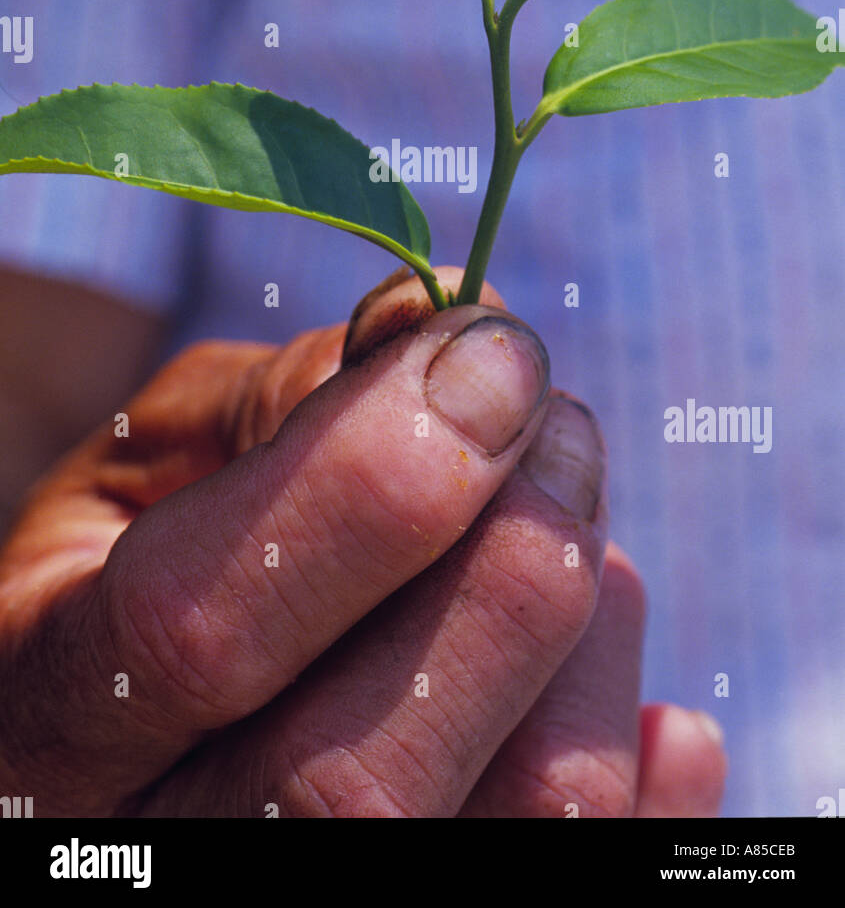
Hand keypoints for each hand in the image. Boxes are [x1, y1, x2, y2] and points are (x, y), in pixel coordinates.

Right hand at [0, 267, 724, 816]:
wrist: (137, 709)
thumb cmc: (140, 557)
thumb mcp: (157, 458)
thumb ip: (287, 391)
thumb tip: (442, 324)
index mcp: (56, 718)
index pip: (201, 631)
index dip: (372, 478)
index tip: (493, 350)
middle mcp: (169, 858)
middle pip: (362, 775)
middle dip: (508, 558)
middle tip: (555, 418)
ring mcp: (299, 903)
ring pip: (513, 823)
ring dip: (589, 633)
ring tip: (568, 520)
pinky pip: (597, 873)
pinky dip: (650, 768)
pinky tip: (637, 678)